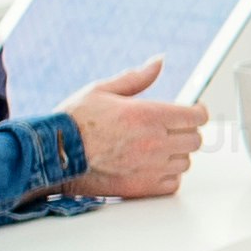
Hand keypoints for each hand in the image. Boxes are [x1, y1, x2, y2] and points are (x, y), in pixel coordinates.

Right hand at [50, 56, 206, 201]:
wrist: (53, 155)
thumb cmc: (73, 121)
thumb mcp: (103, 89)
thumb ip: (137, 78)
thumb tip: (159, 61)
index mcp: (148, 115)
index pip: (196, 116)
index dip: (197, 111)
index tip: (191, 111)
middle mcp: (154, 142)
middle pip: (195, 140)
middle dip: (186, 131)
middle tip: (170, 128)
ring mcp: (150, 168)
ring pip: (185, 162)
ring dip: (176, 154)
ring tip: (155, 147)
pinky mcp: (142, 188)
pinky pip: (173, 183)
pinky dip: (168, 176)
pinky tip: (152, 166)